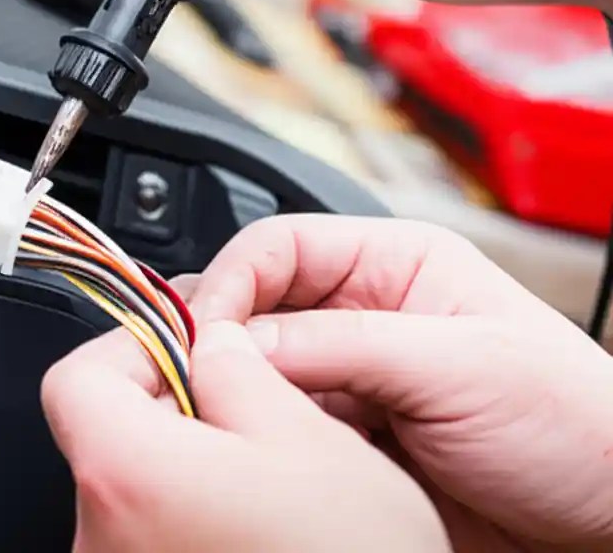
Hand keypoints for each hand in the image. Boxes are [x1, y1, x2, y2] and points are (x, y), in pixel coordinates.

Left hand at [41, 321, 449, 551]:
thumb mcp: (308, 439)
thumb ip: (239, 372)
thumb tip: (211, 344)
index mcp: (124, 473)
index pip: (75, 381)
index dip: (134, 350)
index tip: (188, 349)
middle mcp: (99, 535)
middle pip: (103, 438)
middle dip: (167, 410)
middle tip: (242, 412)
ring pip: (132, 493)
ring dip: (184, 471)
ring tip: (263, 484)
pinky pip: (149, 540)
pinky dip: (189, 521)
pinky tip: (255, 531)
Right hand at [180, 215, 612, 550]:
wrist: (608, 523)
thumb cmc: (578, 425)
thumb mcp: (462, 366)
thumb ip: (343, 346)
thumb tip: (235, 341)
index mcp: (392, 265)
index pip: (277, 248)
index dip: (230, 283)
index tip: (202, 335)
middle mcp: (360, 318)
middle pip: (254, 311)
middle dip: (221, 345)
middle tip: (200, 385)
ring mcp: (349, 384)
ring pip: (255, 377)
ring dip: (238, 399)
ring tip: (235, 426)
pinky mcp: (343, 444)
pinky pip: (276, 434)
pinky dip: (257, 445)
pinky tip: (266, 459)